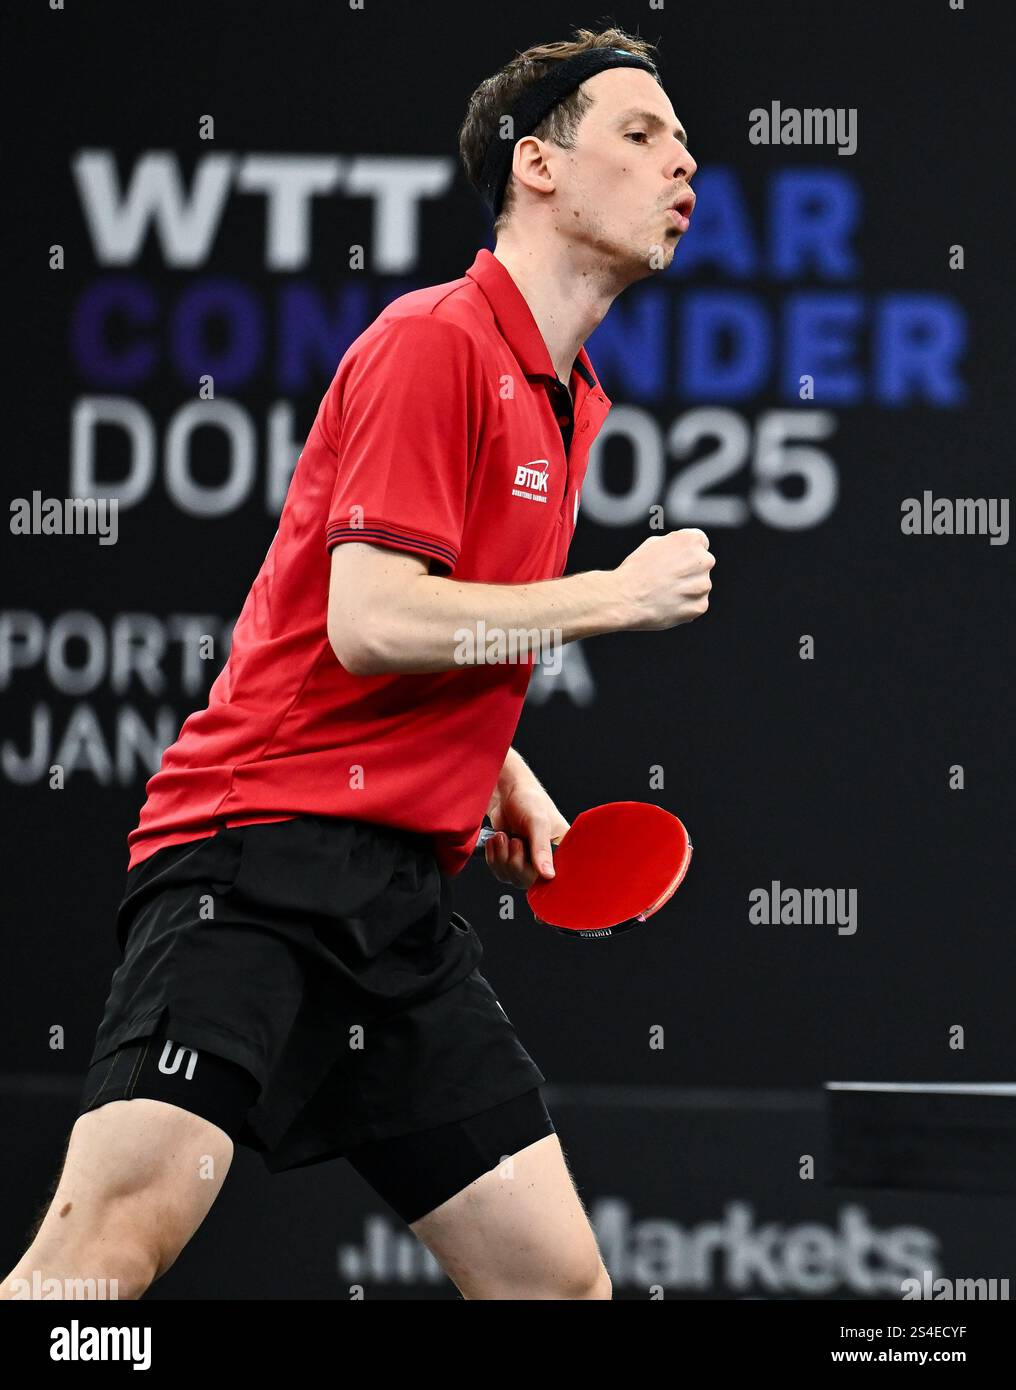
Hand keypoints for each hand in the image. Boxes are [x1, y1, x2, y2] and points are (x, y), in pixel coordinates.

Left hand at [485, 755, 569, 889]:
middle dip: (515, 862)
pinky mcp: (510, 858)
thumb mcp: (538, 822)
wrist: (505, 791)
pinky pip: (500, 871)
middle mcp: (545, 858)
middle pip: (528, 881)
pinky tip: (497, 839)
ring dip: (502, 857)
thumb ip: (541, 849)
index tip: (529, 865)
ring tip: (504, 836)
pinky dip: (493, 857)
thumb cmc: (528, 799)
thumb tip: (548, 874)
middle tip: (515, 841)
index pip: (555, 876)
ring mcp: (526, 860)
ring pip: (511, 877)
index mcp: (561, 849)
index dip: (541, 877)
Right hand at [615, 528, 714, 630]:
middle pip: (702, 565)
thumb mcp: (653, 543)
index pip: (700, 543)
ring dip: (687, 589)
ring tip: (665, 593)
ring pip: (699, 586)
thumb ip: (675, 545)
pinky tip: (668, 604)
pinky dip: (686, 606)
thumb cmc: (635, 571)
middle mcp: (704, 560)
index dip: (685, 553)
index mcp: (692, 540)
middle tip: (667, 578)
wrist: (626, 598)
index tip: (676, 561)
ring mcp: (703, 585)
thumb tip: (681, 552)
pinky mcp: (700, 606)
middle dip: (689, 571)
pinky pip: (697, 604)